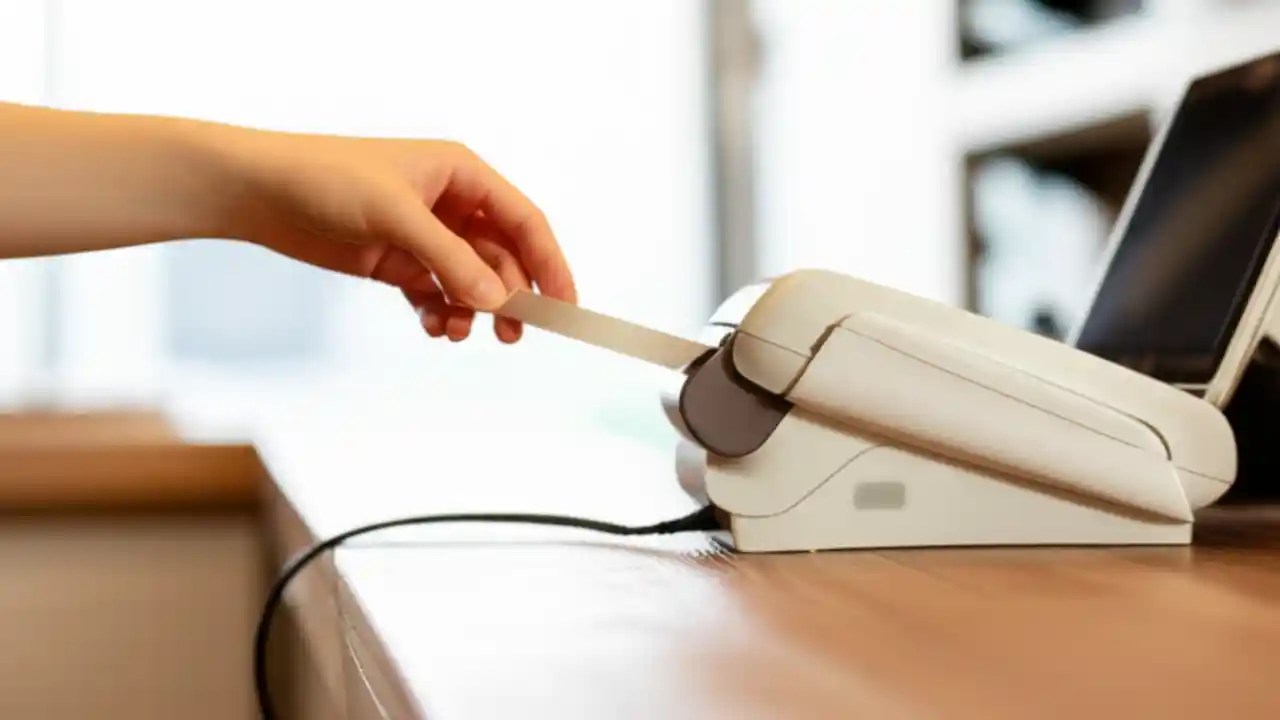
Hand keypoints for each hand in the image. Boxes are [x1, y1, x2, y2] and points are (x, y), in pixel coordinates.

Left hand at [216, 129, 575, 342]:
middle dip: (508, 296)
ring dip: (472, 310)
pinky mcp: (398, 261)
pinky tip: (433, 327)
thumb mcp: (397, 217)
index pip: (524, 221)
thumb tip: (497, 302)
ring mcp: (425, 235)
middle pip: (502, 257)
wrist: (259, 192)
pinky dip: (441, 313)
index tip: (565, 306)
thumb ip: (451, 261)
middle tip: (512, 335)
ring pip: (470, 281)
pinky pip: (437, 294)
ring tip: (457, 331)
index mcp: (463, 174)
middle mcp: (451, 203)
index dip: (550, 263)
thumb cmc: (326, 179)